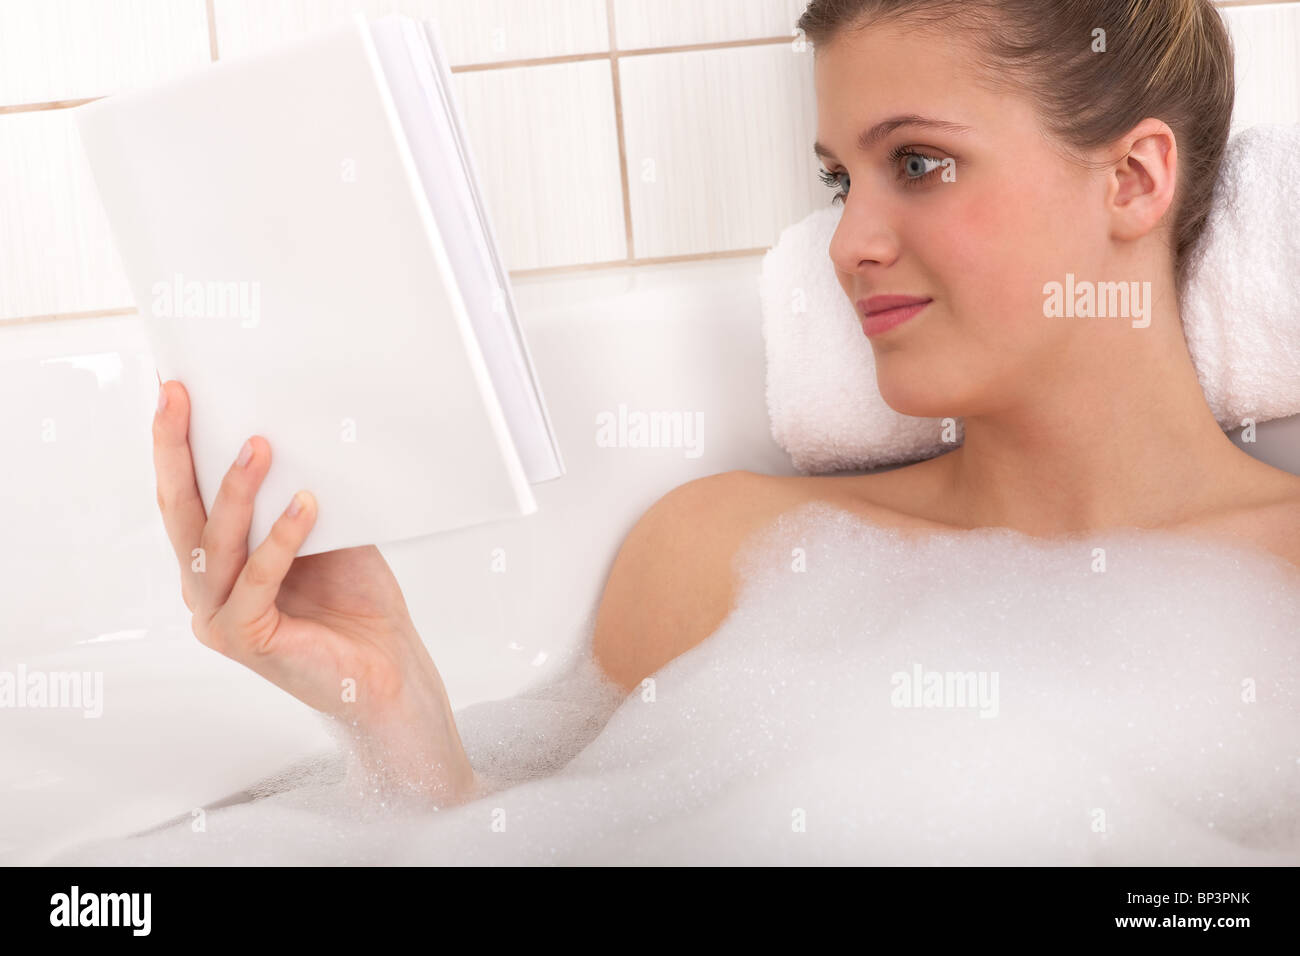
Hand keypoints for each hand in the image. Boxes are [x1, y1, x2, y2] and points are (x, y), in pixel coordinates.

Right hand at [152, 380, 477, 803]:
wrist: (388, 668)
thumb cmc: (355, 601)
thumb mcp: (324, 531)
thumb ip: (294, 493)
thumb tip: (293, 429)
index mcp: (217, 563)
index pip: (186, 497)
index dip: (175, 445)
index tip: (173, 390)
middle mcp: (206, 590)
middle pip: (179, 513)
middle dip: (175, 450)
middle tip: (177, 398)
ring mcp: (220, 617)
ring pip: (215, 544)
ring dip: (235, 489)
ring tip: (258, 444)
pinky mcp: (247, 639)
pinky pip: (258, 579)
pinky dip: (281, 538)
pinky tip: (305, 503)